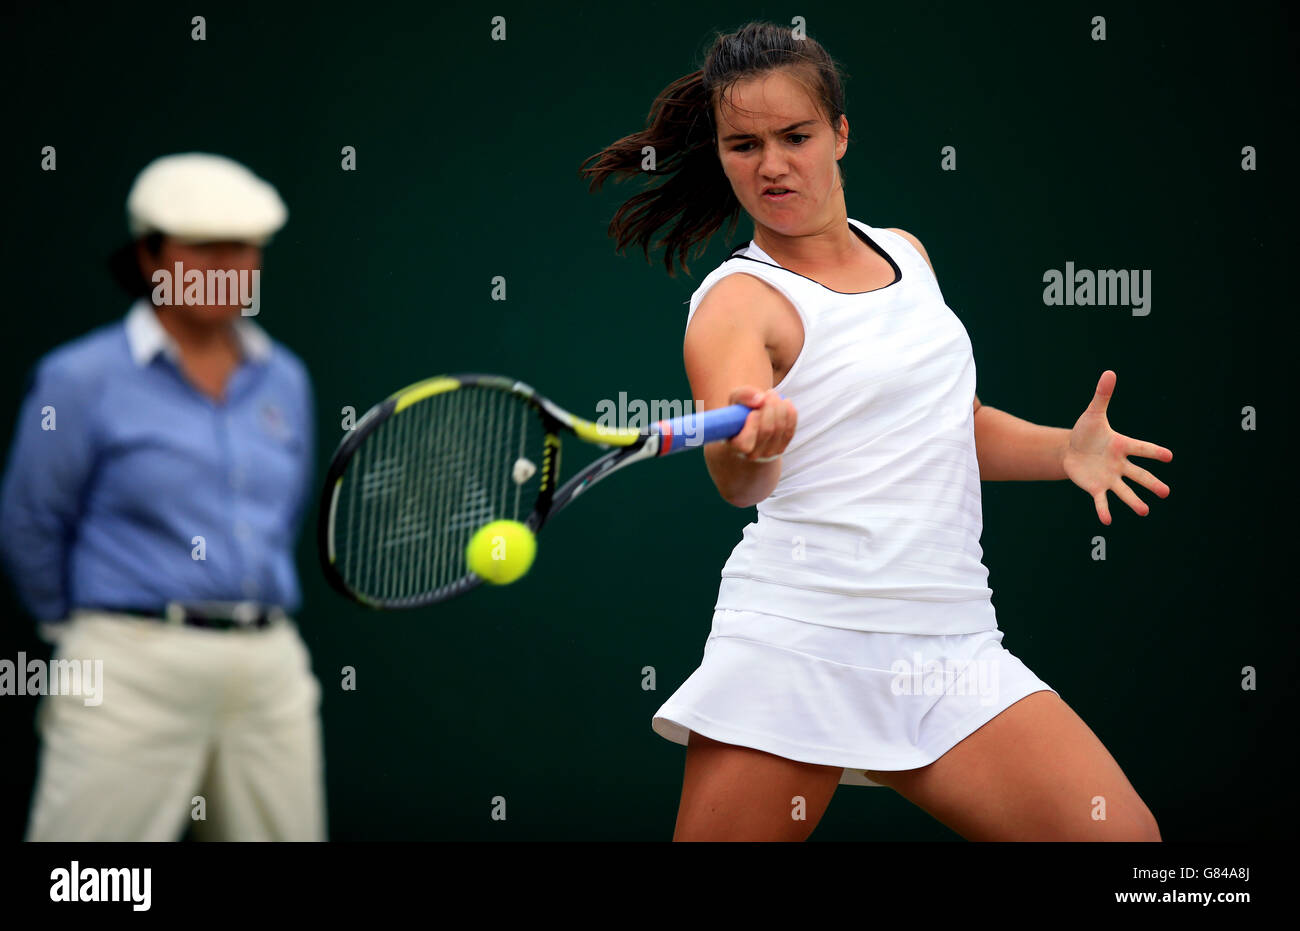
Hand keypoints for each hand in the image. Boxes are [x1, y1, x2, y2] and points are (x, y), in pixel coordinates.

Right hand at [725, 386, 796, 462]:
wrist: (749, 426)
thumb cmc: (738, 414)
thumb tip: (761, 399)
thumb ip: (743, 395)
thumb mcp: (735, 401)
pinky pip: (790, 430)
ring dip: (780, 407)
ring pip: (780, 428)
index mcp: (735, 447)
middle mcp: (751, 454)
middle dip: (770, 407)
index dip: (752, 425)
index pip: (744, 443)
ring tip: (774, 395)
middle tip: (769, 393)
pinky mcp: (780, 448)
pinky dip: (790, 414)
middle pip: (767, 431)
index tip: (753, 411)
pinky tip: (786, 402)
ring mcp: (768, 453)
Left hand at [1062, 370, 1172, 524]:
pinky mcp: (1096, 487)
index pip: (1141, 448)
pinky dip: (1104, 510)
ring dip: (1134, 502)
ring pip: (1125, 491)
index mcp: (1122, 445)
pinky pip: (1102, 500)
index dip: (1154, 452)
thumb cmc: (1086, 432)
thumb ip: (1102, 396)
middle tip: (1166, 493)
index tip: (1169, 456)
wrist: (1070, 450)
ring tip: (1145, 512)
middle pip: (1139, 474)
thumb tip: (1109, 372)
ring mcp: (1109, 477)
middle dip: (1152, 483)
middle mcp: (1120, 464)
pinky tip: (1107, 521)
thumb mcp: (1093, 414)